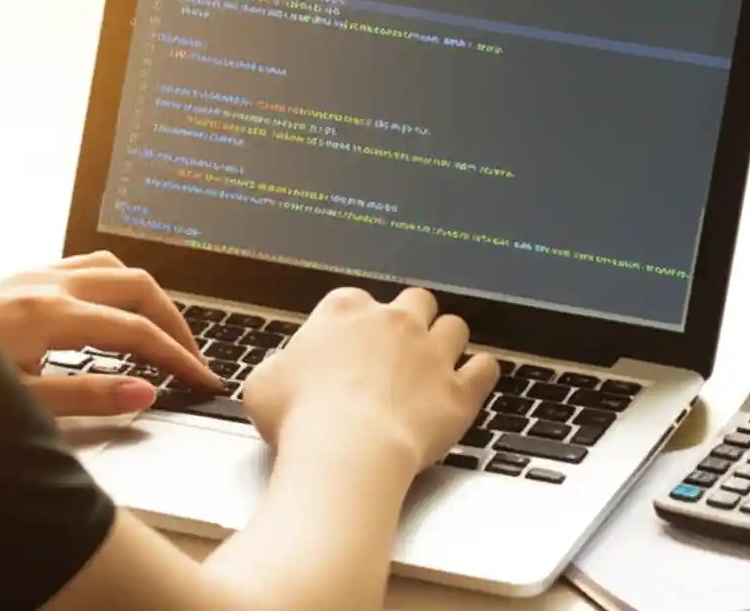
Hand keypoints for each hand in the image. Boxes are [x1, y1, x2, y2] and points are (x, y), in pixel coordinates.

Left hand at [0, 251, 220, 415]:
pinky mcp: (23, 276)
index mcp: (50, 313)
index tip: (203, 378)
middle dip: (175, 321)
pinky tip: (116, 311)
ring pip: (115, 268)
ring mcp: (34, 274)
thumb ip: (88, 395)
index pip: (137, 330)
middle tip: (193, 356)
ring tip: (163, 332)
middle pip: (139, 286)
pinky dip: (117, 286)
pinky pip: (88, 266)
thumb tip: (144, 392)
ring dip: (149, 297)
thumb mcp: (21, 401)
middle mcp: (47, 283)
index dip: (178, 356)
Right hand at [243, 287, 498, 471]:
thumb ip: (278, 368)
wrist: (347, 450)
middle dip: (410, 320)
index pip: (354, 300)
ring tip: (436, 365)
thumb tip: (281, 374)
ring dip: (447, 342)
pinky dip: (481, 373)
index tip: (348, 346)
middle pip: (415, 301)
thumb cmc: (300, 417)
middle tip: (398, 350)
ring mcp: (432, 352)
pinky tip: (472, 382)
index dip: (354, 324)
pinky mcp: (459, 389)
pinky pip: (486, 367)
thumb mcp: (263, 385)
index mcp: (344, 311)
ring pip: (454, 327)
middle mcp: (394, 321)